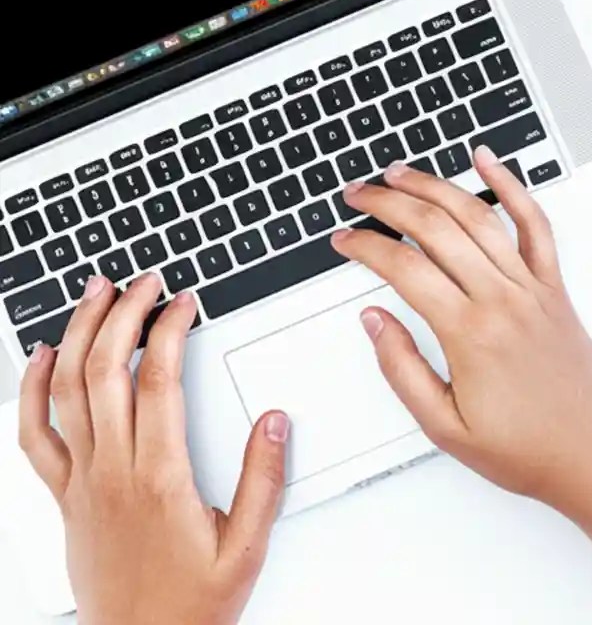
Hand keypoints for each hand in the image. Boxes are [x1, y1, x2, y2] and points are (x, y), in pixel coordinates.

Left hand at [17, 274, 289, 624]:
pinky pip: (35, 435)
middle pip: (106, 371)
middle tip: (144, 282)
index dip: (169, 331)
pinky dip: (32, 390)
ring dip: (78, 334)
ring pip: (67, 390)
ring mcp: (82, 482)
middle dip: (123, 314)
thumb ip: (263, 481)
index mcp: (161, 477)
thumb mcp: (246, 548)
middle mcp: (113, 472)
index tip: (184, 303)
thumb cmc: (190, 606)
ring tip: (95, 295)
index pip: (159, 382)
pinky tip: (40, 360)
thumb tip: (275, 423)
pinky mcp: (64, 497)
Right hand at [335, 151, 591, 623]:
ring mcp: (533, 289)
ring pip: (479, 216)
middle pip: (436, 228)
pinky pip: (535, 225)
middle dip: (388, 203)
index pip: (404, 268)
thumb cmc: (525, 450)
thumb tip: (374, 320)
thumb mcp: (444, 426)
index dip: (365, 247)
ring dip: (435, 186)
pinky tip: (488, 162)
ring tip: (401, 174)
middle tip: (358, 196)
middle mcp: (503, 301)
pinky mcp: (556, 290)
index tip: (344, 241)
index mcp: (470, 334)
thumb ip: (402, 369)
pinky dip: (512, 187)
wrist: (591, 457)